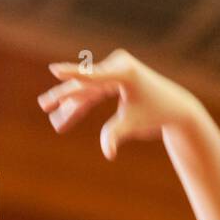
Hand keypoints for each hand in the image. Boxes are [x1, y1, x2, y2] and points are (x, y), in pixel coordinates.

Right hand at [37, 49, 202, 159]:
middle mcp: (119, 65)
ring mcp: (115, 70)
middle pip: (84, 84)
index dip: (72, 74)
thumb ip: (116, 134)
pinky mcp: (113, 77)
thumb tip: (108, 154)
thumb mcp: (134, 124)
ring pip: (86, 89)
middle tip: (43, 106)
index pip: (93, 75)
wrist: (175, 107)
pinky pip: (92, 91)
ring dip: (70, 104)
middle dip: (64, 98)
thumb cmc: (156, 114)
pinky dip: (82, 104)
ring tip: (50, 115)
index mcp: (125, 72)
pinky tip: (66, 115)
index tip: (54, 70)